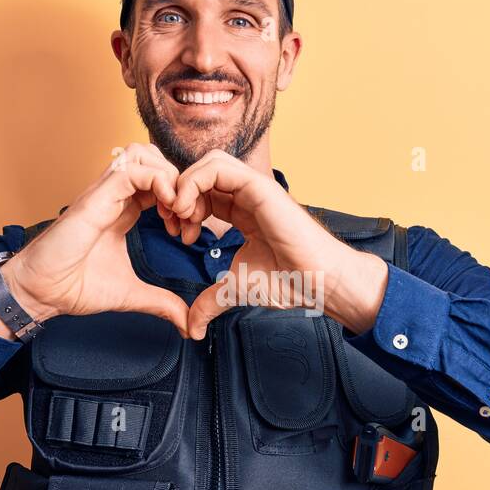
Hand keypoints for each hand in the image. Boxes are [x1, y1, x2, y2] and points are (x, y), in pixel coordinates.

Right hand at [3, 143, 201, 336]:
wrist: (41, 292)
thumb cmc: (74, 286)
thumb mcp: (131, 294)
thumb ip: (161, 303)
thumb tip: (186, 323)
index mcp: (122, 210)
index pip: (158, 182)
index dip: (180, 198)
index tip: (186, 229)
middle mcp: (113, 196)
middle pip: (152, 158)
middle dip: (179, 181)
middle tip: (185, 215)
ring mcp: (103, 194)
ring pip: (142, 154)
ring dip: (168, 176)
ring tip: (176, 209)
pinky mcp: (95, 199)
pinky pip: (131, 171)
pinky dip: (157, 182)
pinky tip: (166, 210)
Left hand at [168, 150, 389, 338]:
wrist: (316, 281)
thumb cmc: (289, 281)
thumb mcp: (236, 289)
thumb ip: (211, 301)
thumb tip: (193, 327)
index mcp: (243, 211)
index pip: (204, 193)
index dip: (183, 209)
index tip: (178, 237)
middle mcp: (248, 195)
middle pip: (202, 172)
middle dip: (179, 193)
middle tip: (174, 224)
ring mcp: (254, 188)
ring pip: (209, 162)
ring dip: (185, 185)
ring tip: (180, 215)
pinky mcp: (259, 187)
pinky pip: (217, 168)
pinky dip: (193, 183)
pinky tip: (189, 210)